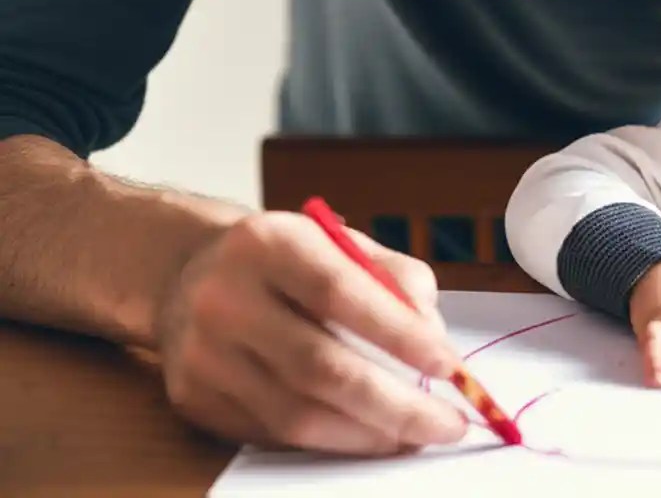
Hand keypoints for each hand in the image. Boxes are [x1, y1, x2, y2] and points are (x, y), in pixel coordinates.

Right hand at [156, 211, 467, 454]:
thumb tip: (433, 337)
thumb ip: (397, 278)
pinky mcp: (194, 398)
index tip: (450, 365)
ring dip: (368, 434)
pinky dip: (330, 441)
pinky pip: (274, 435)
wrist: (186, 274)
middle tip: (447, 423)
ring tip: (414, 434)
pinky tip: (366, 435)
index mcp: (268, 244)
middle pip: (320, 367)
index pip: (340, 293)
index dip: (400, 334)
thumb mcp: (340, 243)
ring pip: (298, 414)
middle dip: (396, 405)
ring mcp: (202, 354)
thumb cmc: (286, 261)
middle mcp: (225, 298)